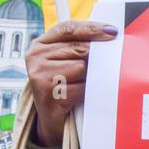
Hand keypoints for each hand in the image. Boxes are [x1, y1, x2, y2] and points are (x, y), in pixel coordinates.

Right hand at [25, 21, 117, 146]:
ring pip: (81, 66)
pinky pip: (80, 86)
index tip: (112, 32)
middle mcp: (36, 56)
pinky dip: (86, 92)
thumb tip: (110, 35)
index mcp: (40, 44)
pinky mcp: (46, 92)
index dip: (92, 28)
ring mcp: (39, 73)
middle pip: (79, 48)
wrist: (51, 120)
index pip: (68, 29)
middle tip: (105, 64)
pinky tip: (81, 96)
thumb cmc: (64, 87)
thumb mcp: (66, 62)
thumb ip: (80, 46)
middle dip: (96, 56)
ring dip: (90, 77)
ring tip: (83, 85)